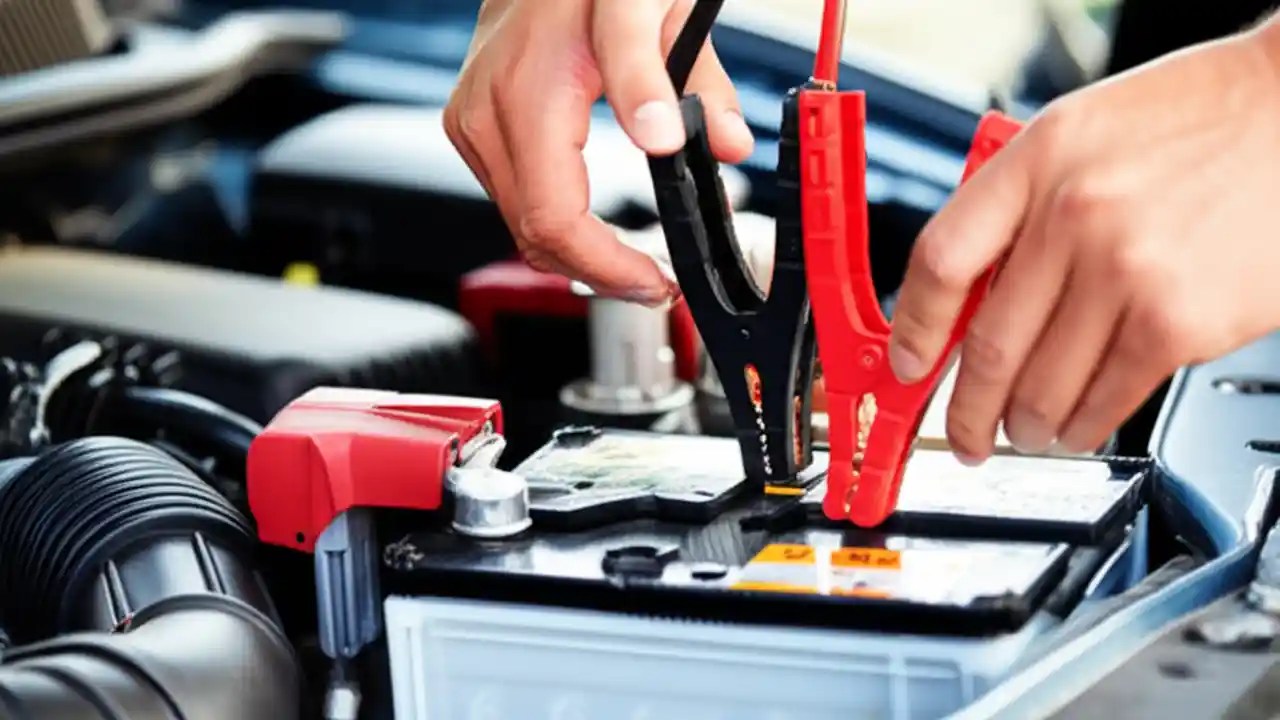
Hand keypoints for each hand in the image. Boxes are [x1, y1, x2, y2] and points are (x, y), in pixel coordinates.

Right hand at [444, 0, 753, 304]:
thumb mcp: (651, 6)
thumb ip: (682, 78)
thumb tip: (721, 144)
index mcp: (528, 94)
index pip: (555, 222)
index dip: (607, 269)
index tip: (654, 283)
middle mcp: (485, 113)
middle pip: (534, 237)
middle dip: (598, 273)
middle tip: (656, 283)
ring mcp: (473, 121)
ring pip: (521, 226)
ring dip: (578, 256)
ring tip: (636, 262)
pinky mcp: (475, 124)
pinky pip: (515, 198)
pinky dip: (559, 224)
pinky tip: (599, 229)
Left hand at [888, 19, 1279, 462]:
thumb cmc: (1192, 121)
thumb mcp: (1078, 136)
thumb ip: (1018, 208)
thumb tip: (965, 297)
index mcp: (1037, 163)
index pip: (940, 263)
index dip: (914, 329)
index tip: (908, 365)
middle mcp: (1074, 217)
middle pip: (986, 346)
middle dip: (964, 411)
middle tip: (962, 433)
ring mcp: (1126, 273)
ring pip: (1041, 386)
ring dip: (1022, 429)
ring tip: (1022, 434)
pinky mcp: (1179, 322)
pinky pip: (1107, 398)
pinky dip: (1081, 427)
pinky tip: (1075, 428)